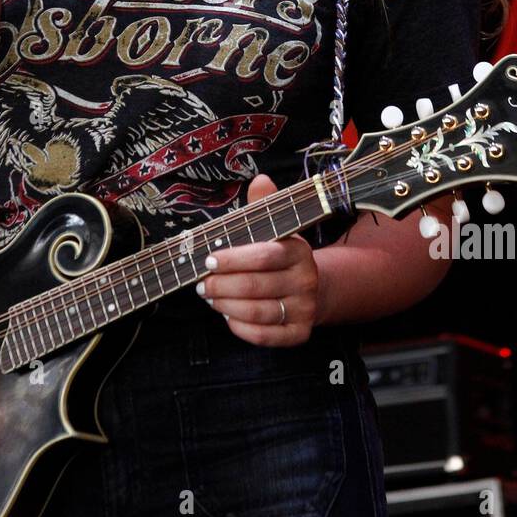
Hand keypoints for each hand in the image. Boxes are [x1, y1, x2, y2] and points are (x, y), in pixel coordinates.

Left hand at [196, 173, 320, 346]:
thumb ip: (264, 205)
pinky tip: (227, 316)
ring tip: (210, 298)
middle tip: (201, 285)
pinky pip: (264, 336)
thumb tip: (260, 180)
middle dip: (221, 286)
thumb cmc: (281, 255)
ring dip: (226, 306)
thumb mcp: (276, 228)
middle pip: (256, 287)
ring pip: (258, 312)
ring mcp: (305, 309)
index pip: (263, 256)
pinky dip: (240, 328)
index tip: (208, 261)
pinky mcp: (299, 334)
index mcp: (298, 251)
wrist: (315, 288)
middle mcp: (306, 280)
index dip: (232, 260)